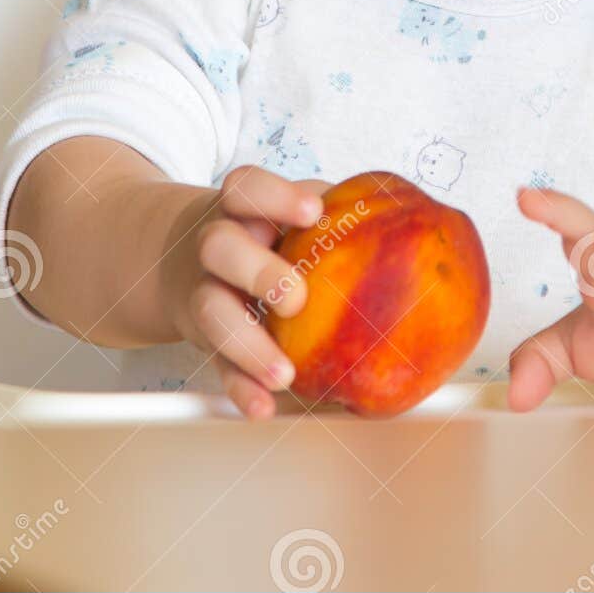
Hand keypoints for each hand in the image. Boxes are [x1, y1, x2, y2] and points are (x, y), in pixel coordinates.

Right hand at [160, 164, 330, 419]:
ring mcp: (205, 291)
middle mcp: (215, 246)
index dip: (275, 196)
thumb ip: (335, 212)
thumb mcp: (287, 210)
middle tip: (296, 298)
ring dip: (246, 344)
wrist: (180, 259)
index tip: (313, 212)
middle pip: (219, 246)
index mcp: (241, 207)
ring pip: (210, 311)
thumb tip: (413, 218)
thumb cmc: (262, 233)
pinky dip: (239, 387)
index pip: (245, 186)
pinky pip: (216, 364)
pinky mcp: (205, 339)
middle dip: (257, 271)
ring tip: (283, 372)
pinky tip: (263, 405)